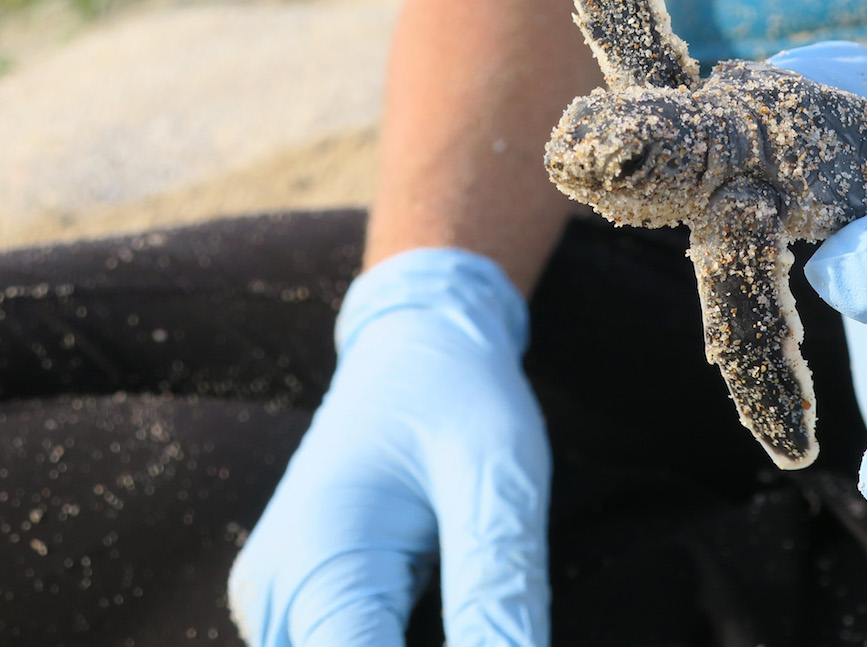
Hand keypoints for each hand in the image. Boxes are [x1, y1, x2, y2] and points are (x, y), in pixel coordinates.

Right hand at [228, 249, 550, 646]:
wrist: (416, 341)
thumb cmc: (461, 397)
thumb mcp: (497, 485)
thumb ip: (498, 592)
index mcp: (320, 560)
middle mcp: (276, 593)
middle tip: (499, 618)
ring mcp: (276, 601)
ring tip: (484, 613)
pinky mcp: (296, 603)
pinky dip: (392, 646)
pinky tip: (458, 624)